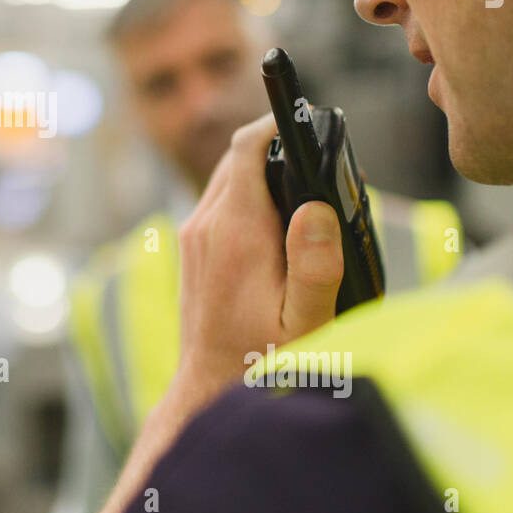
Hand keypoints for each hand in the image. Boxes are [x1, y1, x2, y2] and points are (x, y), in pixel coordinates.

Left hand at [171, 113, 343, 409]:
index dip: (276, 125)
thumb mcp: (305, 320)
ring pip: (226, 178)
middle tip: (320, 164)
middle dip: (275, 149)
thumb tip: (317, 209)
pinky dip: (248, 198)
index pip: (246, 148)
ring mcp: (193, 236)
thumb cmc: (263, 359)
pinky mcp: (193, 249)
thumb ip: (315, 264)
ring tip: (304, 194)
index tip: (308, 123)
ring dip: (261, 174)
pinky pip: (220, 204)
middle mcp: (205, 226)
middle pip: (236, 156)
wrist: (211, 390)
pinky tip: (279, 225)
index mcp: (235, 232)